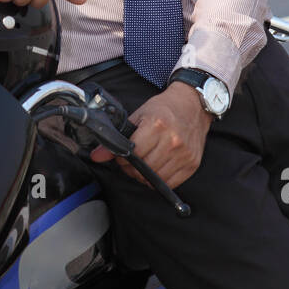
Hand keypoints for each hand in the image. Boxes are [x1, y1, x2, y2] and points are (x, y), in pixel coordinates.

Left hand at [90, 81, 211, 188]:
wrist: (192, 105)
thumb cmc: (164, 109)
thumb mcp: (138, 116)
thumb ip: (117, 137)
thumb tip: (96, 156)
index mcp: (157, 125)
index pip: (133, 154)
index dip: (123, 158)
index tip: (123, 155)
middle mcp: (173, 140)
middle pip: (144, 168)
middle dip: (132, 168)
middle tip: (132, 161)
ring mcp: (184, 153)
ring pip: (155, 178)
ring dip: (145, 176)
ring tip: (145, 163)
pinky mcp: (192, 163)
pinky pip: (171, 183)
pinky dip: (160, 180)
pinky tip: (157, 168)